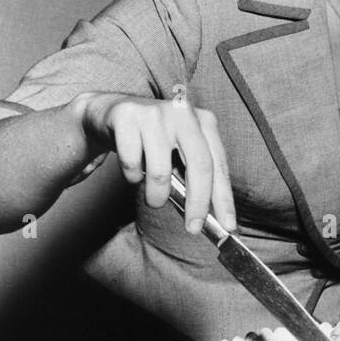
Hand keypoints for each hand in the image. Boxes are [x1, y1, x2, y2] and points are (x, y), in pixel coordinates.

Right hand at [73, 92, 236, 232]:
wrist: (112, 112)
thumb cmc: (152, 137)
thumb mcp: (180, 149)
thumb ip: (195, 175)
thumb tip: (207, 214)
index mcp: (204, 121)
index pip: (219, 165)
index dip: (224, 198)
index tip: (228, 225)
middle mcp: (183, 113)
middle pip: (199, 166)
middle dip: (198, 203)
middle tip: (193, 228)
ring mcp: (155, 113)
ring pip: (161, 171)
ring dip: (156, 196)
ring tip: (153, 198)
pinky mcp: (127, 117)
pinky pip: (131, 163)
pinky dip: (132, 177)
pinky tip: (133, 172)